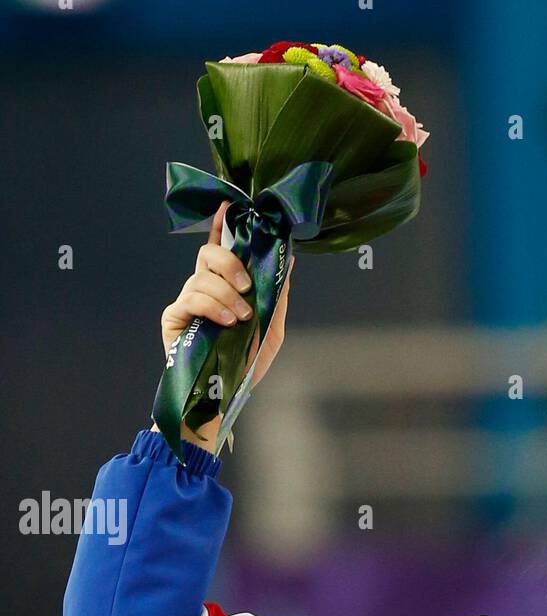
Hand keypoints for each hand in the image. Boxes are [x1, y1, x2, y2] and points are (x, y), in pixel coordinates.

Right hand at [159, 199, 293, 393]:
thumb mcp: (272, 327)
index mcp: (224, 286)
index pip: (219, 247)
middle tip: (247, 287)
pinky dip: (212, 307)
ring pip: (202, 278)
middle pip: (209, 254)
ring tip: (241, 318)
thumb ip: (277, 294)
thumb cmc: (247, 361)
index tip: (229, 206)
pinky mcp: (174, 317)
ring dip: (226, 295)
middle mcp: (203, 287)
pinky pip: (192, 299)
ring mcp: (187, 301)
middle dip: (230, 263)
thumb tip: (288, 259)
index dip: (221, 226)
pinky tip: (227, 322)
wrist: (226, 393)